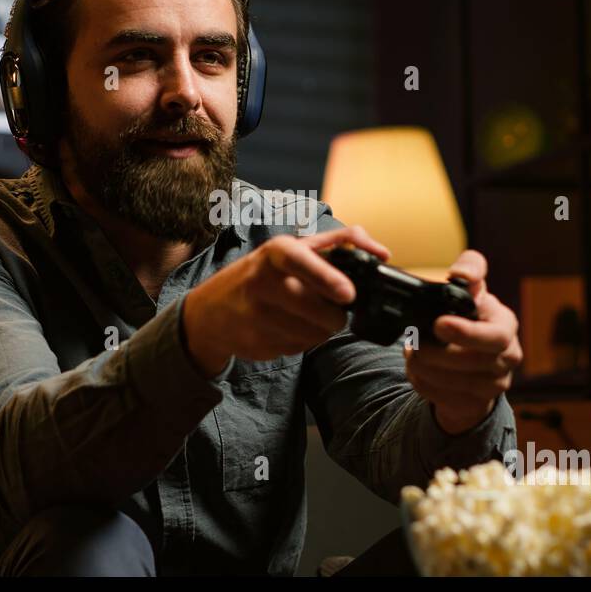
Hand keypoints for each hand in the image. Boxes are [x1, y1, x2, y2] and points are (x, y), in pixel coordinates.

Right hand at [182, 226, 390, 376]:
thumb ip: (340, 243)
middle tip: (331, 308)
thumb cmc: (262, 274)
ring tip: (302, 316)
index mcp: (275, 252)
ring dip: (319, 330)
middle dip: (335, 316)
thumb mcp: (293, 249)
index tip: (348, 294)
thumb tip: (381, 253)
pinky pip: (298, 348)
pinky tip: (285, 328)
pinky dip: (300, 341)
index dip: (327, 277)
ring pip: (314, 334)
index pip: (301, 261)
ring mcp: (256, 316)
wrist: (210, 312)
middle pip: (319, 311)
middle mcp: (261, 282)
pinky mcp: (256, 343)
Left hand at [403, 249, 522, 434]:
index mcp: (505, 325)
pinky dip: (424, 383)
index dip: (467, 332)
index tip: (438, 324)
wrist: (475, 362)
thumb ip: (469, 274)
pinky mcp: (479, 403)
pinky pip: (446, 397)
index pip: (496, 333)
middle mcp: (508, 355)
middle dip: (439, 353)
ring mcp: (497, 383)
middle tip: (414, 343)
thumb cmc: (471, 320)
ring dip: (427, 368)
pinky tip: (417, 370)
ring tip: (412, 353)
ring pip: (458, 382)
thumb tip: (460, 272)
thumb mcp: (471, 293)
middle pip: (475, 361)